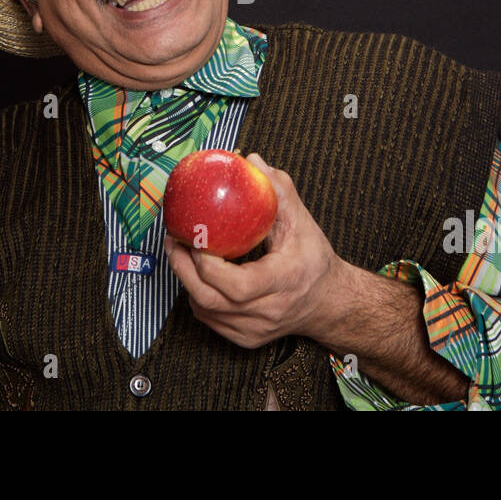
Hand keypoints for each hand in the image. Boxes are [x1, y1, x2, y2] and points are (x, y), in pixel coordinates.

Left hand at [163, 152, 348, 348]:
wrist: (327, 302)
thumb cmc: (313, 261)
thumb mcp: (302, 221)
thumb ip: (278, 191)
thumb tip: (252, 161)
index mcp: (285, 282)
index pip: (239, 285)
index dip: (210, 266)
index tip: (197, 239)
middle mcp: (269, 311)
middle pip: (213, 301)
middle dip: (184, 270)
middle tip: (173, 242)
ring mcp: (255, 329)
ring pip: (207, 311)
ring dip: (187, 281)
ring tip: (179, 252)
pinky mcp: (246, 338)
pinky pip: (210, 319)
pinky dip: (198, 295)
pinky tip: (195, 274)